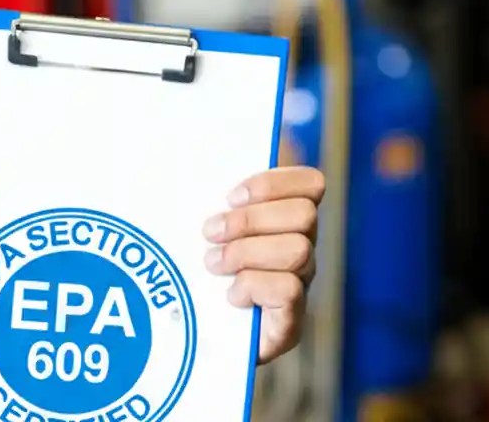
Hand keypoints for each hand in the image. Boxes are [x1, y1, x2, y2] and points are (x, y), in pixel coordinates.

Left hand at [201, 166, 324, 363]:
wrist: (188, 335)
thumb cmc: (186, 268)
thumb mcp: (189, 224)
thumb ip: (198, 194)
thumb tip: (177, 153)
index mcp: (283, 218)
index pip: (311, 184)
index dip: (273, 183)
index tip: (230, 196)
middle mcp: (300, 248)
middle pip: (304, 215)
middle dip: (250, 220)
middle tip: (209, 233)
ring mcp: (299, 285)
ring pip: (298, 249)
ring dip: (246, 252)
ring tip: (213, 264)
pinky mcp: (290, 322)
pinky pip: (288, 289)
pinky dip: (253, 287)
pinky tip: (230, 295)